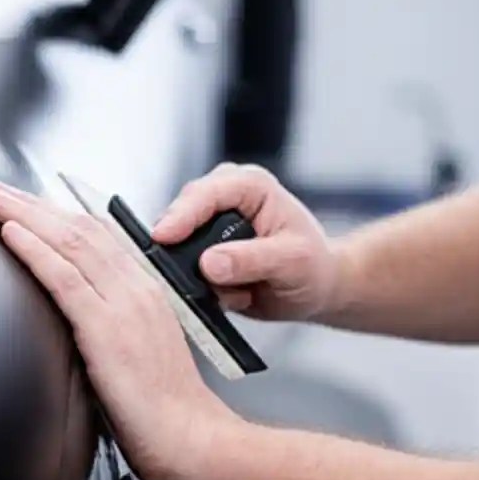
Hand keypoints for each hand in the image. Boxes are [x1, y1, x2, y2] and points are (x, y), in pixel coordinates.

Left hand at [0, 182, 241, 479]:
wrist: (190, 437)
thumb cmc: (163, 406)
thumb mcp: (137, 349)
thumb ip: (110, 322)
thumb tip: (75, 315)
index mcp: (146, 289)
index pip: (99, 236)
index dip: (59, 213)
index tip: (28, 202)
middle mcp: (137, 287)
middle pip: (80, 229)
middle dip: (35, 205)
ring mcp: (123, 304)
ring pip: (70, 243)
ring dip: (26, 216)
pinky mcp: (106, 328)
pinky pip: (64, 278)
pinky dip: (35, 251)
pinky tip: (11, 234)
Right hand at [152, 163, 338, 321]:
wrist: (314, 288)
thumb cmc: (312, 267)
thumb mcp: (292, 262)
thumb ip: (251, 260)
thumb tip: (208, 264)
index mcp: (249, 185)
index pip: (206, 193)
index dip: (182, 214)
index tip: (164, 237)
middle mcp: (224, 197)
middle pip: (182, 214)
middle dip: (181, 246)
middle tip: (185, 275)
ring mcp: (208, 223)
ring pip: (177, 244)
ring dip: (193, 271)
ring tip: (230, 292)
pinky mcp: (200, 248)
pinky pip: (182, 265)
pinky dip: (200, 284)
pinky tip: (230, 294)